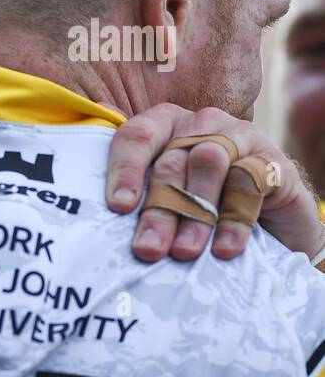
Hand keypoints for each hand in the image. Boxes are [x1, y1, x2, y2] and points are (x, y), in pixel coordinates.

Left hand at [106, 103, 324, 262]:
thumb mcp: (168, 202)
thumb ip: (139, 203)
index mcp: (164, 126)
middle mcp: (200, 124)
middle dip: (158, 210)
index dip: (125, 170)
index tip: (118, 207)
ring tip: (183, 252)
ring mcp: (238, 137)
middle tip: (148, 250)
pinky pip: (248, 182)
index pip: (136, 137)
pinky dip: (234, 219)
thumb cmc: (203, 210)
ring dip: (194, 213)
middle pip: (170, 163)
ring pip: (207, 165)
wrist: (271, 224)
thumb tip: (106, 233)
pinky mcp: (271, 159)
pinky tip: (224, 249)